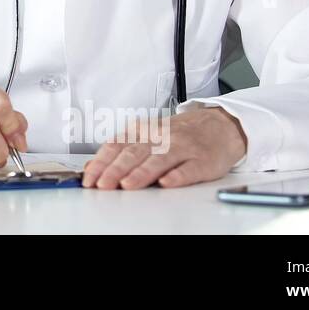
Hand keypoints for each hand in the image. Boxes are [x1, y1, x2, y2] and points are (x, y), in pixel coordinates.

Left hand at [81, 106, 247, 189]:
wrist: (219, 124)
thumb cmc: (178, 134)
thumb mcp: (146, 136)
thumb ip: (120, 151)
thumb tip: (92, 167)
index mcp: (143, 132)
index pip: (116, 146)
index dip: (101, 163)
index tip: (89, 178)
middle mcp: (160, 138)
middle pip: (134, 154)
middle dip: (115, 170)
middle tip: (102, 185)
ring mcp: (182, 148)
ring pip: (158, 160)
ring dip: (141, 173)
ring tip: (127, 185)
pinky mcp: (202, 161)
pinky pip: (188, 169)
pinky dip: (177, 176)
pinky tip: (166, 182)